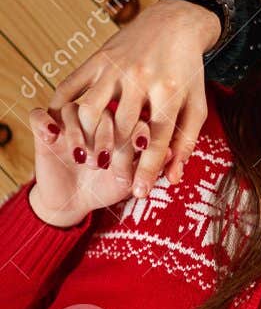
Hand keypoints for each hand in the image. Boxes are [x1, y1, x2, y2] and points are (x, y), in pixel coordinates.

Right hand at [27, 106, 167, 227]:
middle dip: (106, 139)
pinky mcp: (44, 126)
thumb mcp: (135, 176)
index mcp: (125, 116)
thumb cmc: (112, 185)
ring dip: (78, 135)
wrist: (74, 199)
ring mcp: (71, 117)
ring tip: (83, 159)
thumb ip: (154, 164)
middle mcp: (98, 112)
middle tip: (104, 164)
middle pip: (105, 110)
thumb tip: (173, 152)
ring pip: (75, 109)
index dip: (137, 136)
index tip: (137, 153)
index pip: (137, 116)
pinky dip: (45, 123)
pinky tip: (53, 139)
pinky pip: (40, 114)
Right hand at [49, 0, 214, 196]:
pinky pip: (72, 86)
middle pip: (120, 127)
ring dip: (86, 137)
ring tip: (88, 156)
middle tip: (109, 176)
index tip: (140, 193)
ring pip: (91, 109)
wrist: (175, 22)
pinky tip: (63, 128)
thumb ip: (186, 142)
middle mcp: (141, 78)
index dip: (148, 170)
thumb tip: (174, 178)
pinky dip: (62, 108)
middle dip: (114, 157)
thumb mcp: (195, 104)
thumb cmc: (186, 70)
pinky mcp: (98, 58)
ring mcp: (116, 67)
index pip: (156, 139)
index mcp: (169, 91)